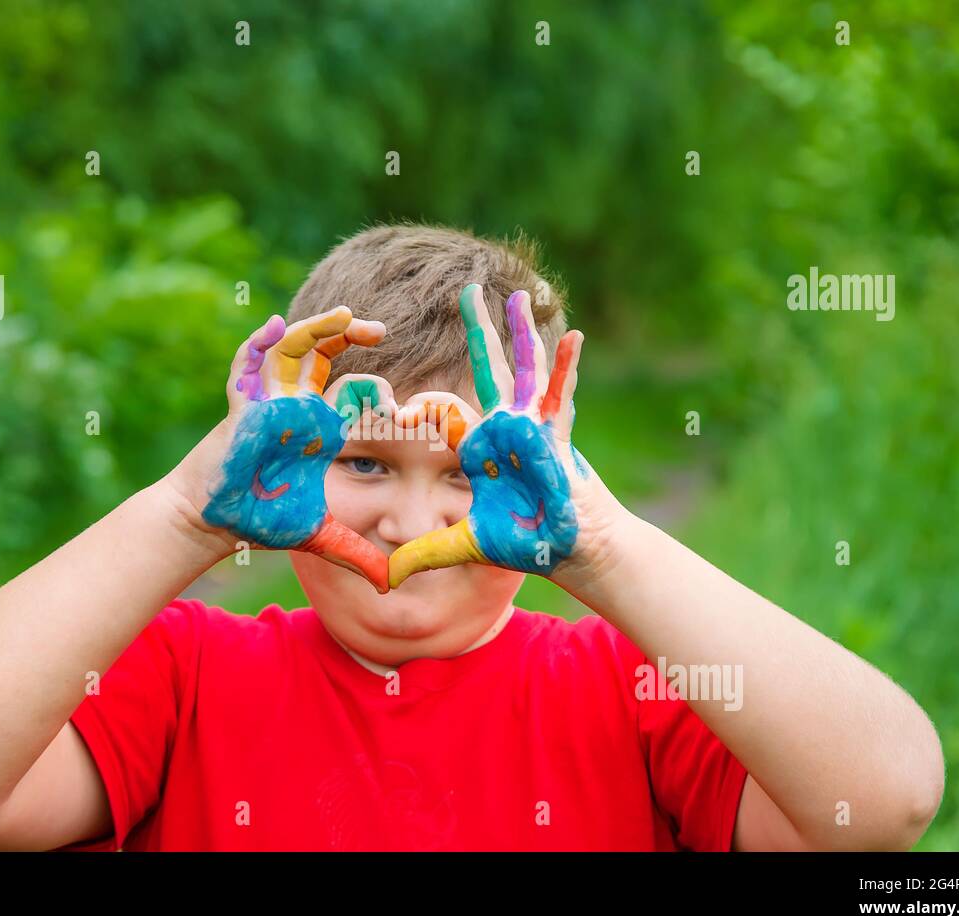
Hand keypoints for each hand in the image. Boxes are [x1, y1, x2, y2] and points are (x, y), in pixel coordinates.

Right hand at [174, 307, 393, 592]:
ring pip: (291, 350)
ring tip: (342, 316)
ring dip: (314, 328)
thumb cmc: (261, 522)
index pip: (349, 389)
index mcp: (317, 428)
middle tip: (377, 328)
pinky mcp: (240, 406)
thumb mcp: (319, 537)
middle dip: (347, 334)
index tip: (400, 396)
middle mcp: (294, 406)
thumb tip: (390, 583)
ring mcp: (267, 401)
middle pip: (322, 354)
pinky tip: (273, 326)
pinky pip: (246, 365)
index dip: (373, 384)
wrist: (213, 524)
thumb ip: (354, 555)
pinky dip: (257, 342)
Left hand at [387, 284, 622, 588]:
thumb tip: (385, 580)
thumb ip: (426, 554)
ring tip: (519, 294)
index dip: (419, 409)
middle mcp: (503, 427)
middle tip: (467, 291)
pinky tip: (572, 335)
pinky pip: (562, 394)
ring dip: (522, 332)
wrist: (568, 551)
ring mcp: (534, 427)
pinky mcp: (559, 436)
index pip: (441, 411)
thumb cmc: (523, 542)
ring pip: (525, 369)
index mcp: (477, 445)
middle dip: (478, 329)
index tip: (397, 411)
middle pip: (486, 367)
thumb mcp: (465, 545)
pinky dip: (566, 366)